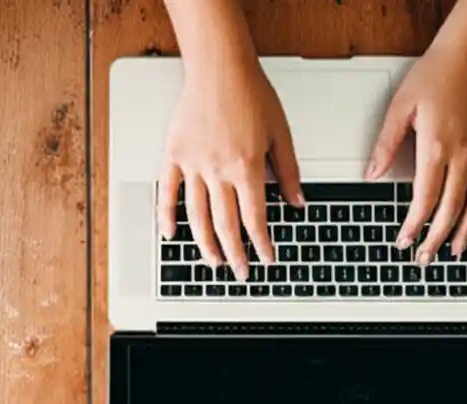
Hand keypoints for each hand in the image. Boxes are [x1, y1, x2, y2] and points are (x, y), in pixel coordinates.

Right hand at [157, 61, 302, 279]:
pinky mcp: (174, 156)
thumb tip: (298, 202)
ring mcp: (193, 165)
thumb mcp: (280, 133)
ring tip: (213, 261)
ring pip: (198, 215)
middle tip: (240, 272)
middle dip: (235, 254)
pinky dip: (168, 215)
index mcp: (246, 167)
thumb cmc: (250, 93)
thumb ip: (289, 171)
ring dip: (206, 244)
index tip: (266, 259)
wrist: (219, 69)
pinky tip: (172, 234)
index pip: (255, 218)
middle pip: (226, 225)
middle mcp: (218, 171)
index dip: (262, 243)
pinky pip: (167, 192)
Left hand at [366, 35, 466, 263]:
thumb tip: (371, 174)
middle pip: (451, 209)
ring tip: (455, 252)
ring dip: (465, 231)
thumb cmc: (437, 73)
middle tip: (424, 258)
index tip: (403, 241)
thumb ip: (385, 145)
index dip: (413, 226)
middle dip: (437, 239)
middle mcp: (465, 154)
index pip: (424, 200)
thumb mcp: (400, 108)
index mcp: (438, 148)